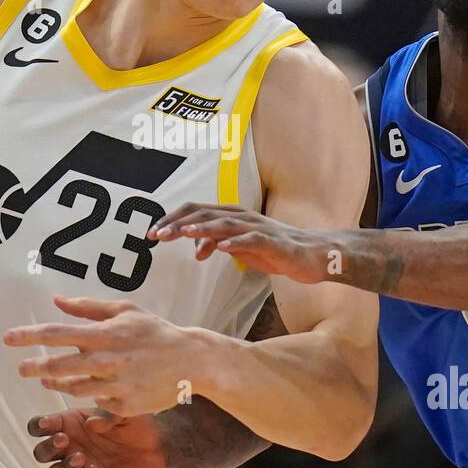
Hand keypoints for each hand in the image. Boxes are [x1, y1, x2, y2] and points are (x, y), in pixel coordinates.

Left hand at [5, 296, 217, 415]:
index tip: (7, 337)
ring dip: (55, 382)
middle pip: (58, 366)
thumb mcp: (125, 310)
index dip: (28, 335)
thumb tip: (57, 301)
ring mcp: (115, 385)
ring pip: (73, 388)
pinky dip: (87, 394)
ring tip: (46, 377)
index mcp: (105, 334)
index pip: (57, 334)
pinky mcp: (123, 405)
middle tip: (20, 368)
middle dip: (34, 367)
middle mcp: (107, 361)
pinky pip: (96, 402)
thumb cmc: (155, 332)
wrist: (191, 361)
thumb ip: (89, 307)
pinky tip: (83, 387)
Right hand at [27, 409, 164, 467]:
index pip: (42, 425)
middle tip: (64, 440)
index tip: (47, 424)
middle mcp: (71, 444)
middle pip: (41, 452)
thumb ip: (107, 415)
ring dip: (62, 467)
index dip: (38, 425)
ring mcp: (80, 465)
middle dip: (47, 447)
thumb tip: (90, 424)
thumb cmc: (137, 422)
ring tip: (81, 458)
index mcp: (71, 422)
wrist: (157, 446)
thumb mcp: (123, 411)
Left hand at [149, 202, 333, 283]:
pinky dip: (236, 243)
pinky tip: (221, 248)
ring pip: (225, 223)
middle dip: (178, 223)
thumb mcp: (241, 250)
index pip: (196, 212)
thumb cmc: (276, 251)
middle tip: (156, 235)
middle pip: (205, 214)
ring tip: (183, 233)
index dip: (173, 220)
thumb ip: (218, 245)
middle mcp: (242, 218)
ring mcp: (258, 228)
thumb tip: (195, 249)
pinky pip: (252, 240)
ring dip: (203, 228)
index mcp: (232, 217)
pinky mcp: (274, 242)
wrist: (315, 255)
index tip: (152, 234)